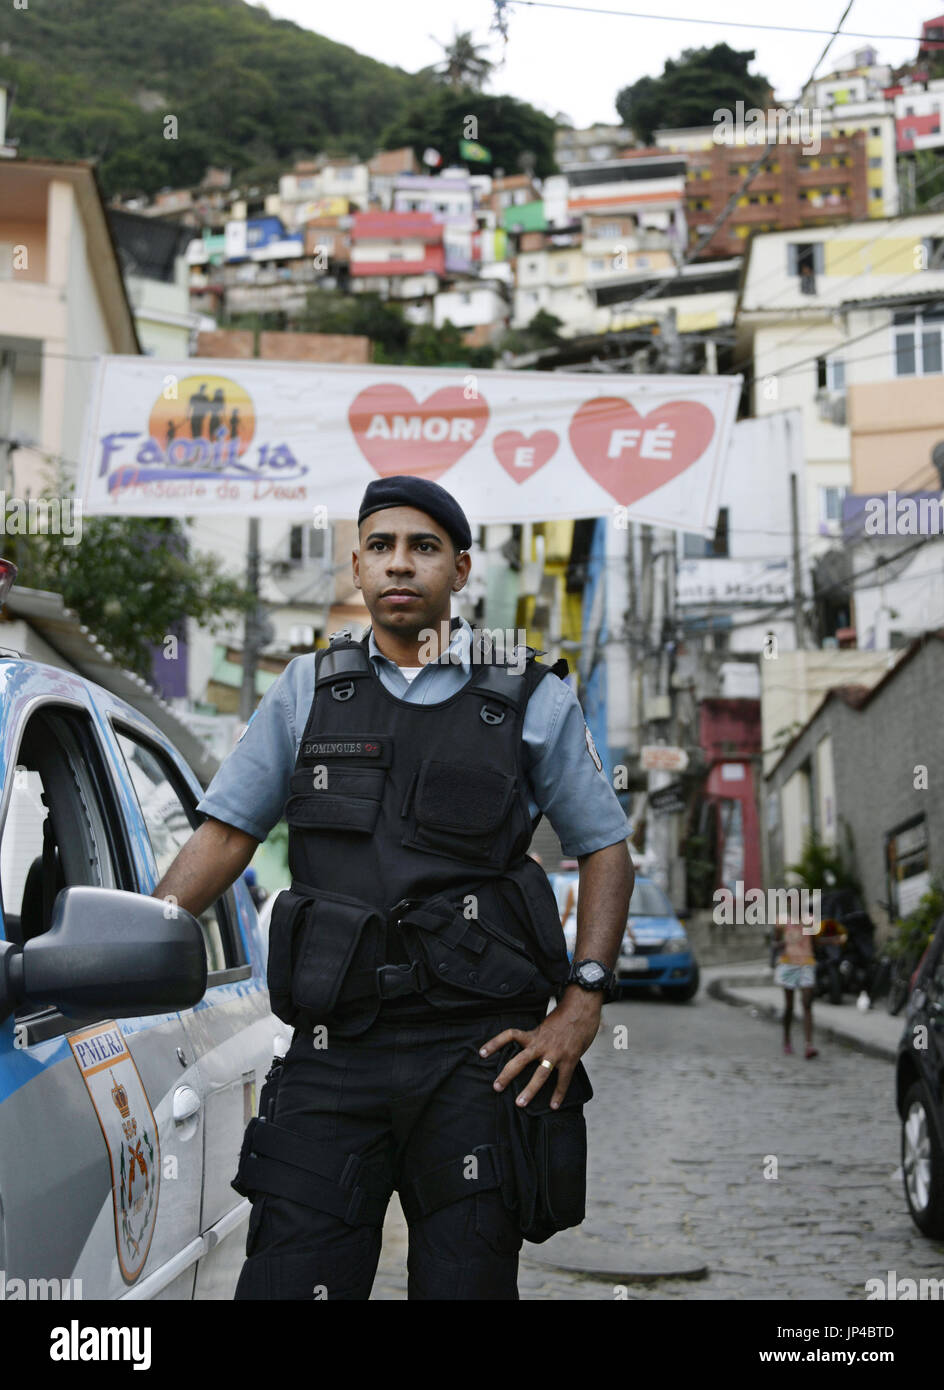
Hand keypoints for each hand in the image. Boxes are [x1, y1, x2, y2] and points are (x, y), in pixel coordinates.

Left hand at [479, 989, 601, 1109]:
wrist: (583, 1007)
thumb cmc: (565, 1014)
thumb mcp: (546, 1024)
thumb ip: (538, 1037)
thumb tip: (531, 1048)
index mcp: (534, 1034)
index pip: (510, 1035)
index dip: (494, 1043)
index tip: (481, 1053)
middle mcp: (542, 1044)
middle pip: (520, 1061)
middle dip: (507, 1075)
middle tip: (496, 1087)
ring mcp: (556, 1053)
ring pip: (540, 1074)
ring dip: (529, 1090)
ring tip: (520, 1103)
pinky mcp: (570, 1059)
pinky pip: (563, 1080)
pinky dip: (558, 1094)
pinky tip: (554, 1106)